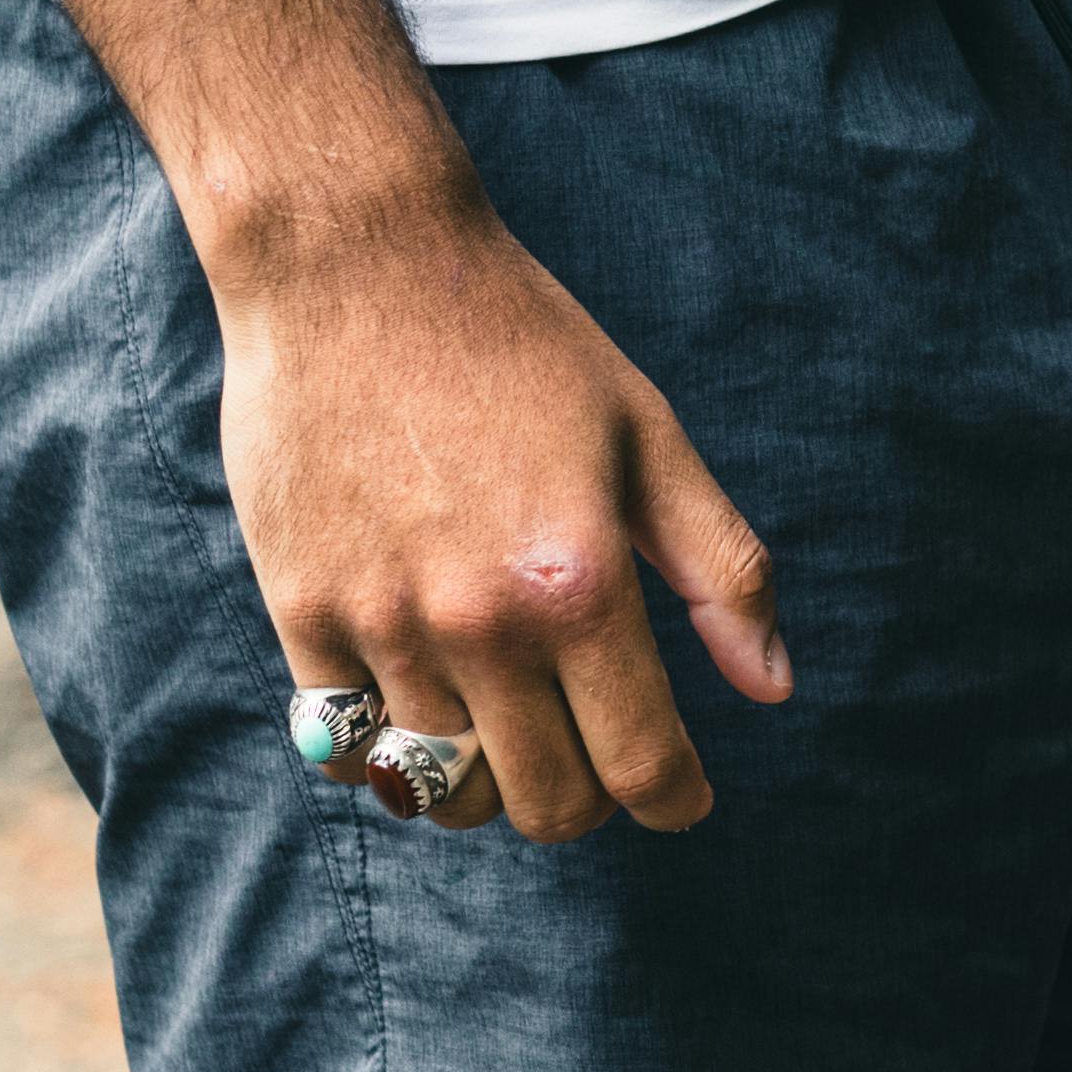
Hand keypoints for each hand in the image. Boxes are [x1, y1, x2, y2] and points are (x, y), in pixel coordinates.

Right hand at [216, 173, 790, 847]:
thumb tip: (771, 689)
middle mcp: (478, 623)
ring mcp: (380, 626)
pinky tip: (425, 701)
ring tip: (509, 722)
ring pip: (445, 792)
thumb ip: (720, 570)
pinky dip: (394, 753)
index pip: (641, 767)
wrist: (352, 265)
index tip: (679, 793)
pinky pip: (351, 752)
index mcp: (580, 583)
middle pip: (546, 806)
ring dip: (489, 778)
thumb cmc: (518, 342)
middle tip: (594, 747)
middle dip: (587, 798)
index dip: (673, 798)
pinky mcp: (300, 615)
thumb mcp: (648, 436)